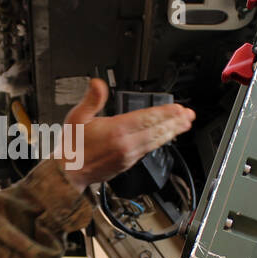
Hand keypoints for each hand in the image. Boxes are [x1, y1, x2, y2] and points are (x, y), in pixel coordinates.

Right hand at [59, 79, 194, 193]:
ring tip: (184, 125)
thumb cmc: (71, 146)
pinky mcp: (127, 163)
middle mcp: (126, 145)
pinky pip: (148, 150)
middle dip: (175, 122)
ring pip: (155, 142)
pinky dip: (160, 142)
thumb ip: (91, 100)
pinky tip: (164, 138)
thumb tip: (98, 84)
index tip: (179, 109)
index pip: (147, 119)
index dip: (166, 113)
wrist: (67, 173)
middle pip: (157, 131)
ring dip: (172, 133)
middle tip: (189, 116)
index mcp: (116, 131)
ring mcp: (128, 156)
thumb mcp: (76, 117)